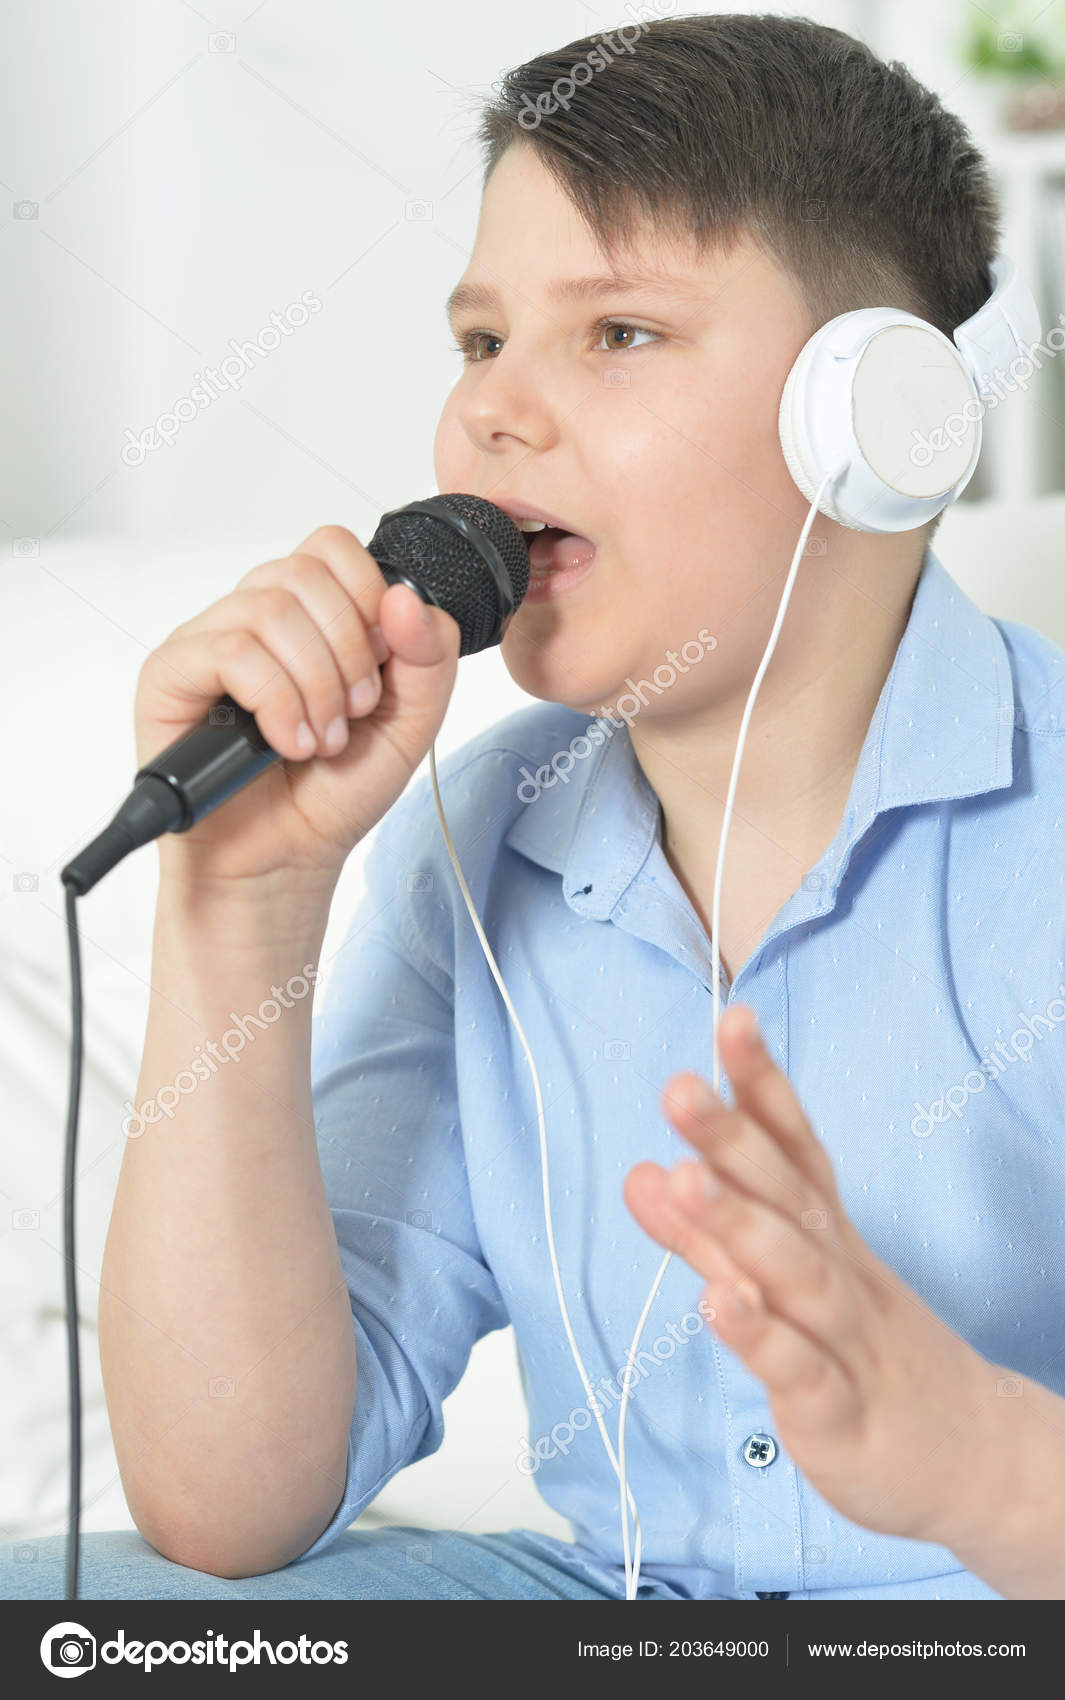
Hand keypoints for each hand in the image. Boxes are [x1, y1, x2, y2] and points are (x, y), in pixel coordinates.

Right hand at [135, 525, 460, 890]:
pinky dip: (276, 701)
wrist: (285, 860)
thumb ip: (429, 656)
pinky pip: (229, 651)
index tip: (381, 662)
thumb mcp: (410, 723)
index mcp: (309, 616)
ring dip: (314, 684)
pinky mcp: (170, 674)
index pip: (332, 548)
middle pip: (303, 573)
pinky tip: (287, 744)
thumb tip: (403, 595)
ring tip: (321, 741)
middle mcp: (254, 618)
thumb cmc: (333, 793)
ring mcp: (208, 641)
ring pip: (268, 609)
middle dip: (347, 650)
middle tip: (354, 712)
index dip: (367, 595)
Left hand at [623, 1003, 999, 1549]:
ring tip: (685, 1178)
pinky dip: (759, 1336)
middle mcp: (838, 1270)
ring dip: (738, 1223)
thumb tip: (641, 1172)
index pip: (795, 1145)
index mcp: (826, 1232)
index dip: (762, 1085)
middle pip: (788, 1194)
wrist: (967, 1458)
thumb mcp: (780, 1283)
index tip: (732, 1022)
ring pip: (794, 1272)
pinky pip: (798, 1370)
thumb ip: (704, 1232)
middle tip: (679, 1088)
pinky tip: (717, 1302)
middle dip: (732, 1137)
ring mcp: (843, 1338)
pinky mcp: (838, 1412)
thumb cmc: (860, 1353)